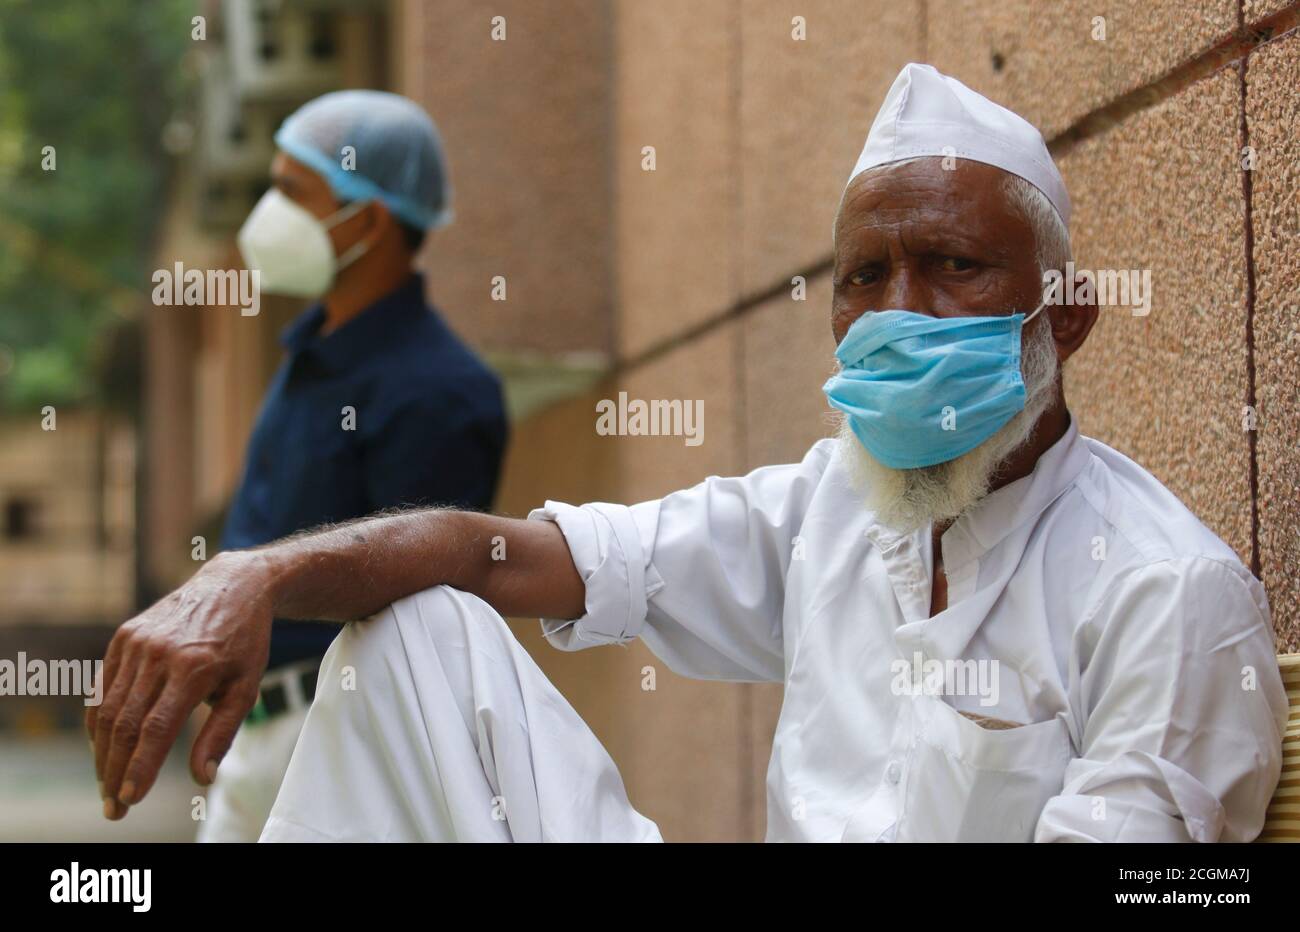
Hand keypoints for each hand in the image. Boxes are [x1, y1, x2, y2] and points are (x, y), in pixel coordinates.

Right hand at [86, 550, 274, 819]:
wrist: (234, 586)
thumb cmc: (245, 644)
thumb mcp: (246, 688)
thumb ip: (221, 734)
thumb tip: (202, 779)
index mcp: (193, 667)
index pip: (156, 728)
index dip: (140, 767)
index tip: (130, 800)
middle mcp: (159, 653)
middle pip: (124, 724)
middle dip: (115, 771)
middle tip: (114, 808)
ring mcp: (137, 642)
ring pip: (107, 708)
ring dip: (103, 752)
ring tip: (108, 785)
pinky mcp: (124, 636)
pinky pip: (103, 687)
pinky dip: (99, 721)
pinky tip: (104, 748)